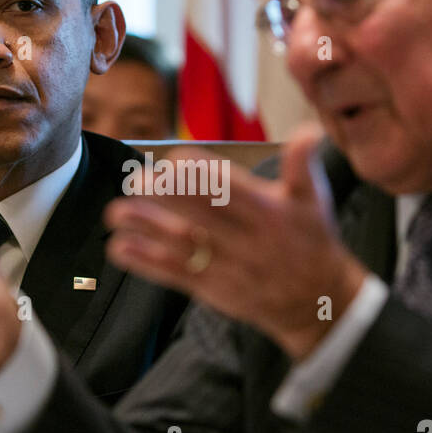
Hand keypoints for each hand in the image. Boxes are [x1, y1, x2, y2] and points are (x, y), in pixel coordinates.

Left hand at [105, 126, 369, 359]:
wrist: (316, 301)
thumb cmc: (312, 240)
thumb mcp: (314, 200)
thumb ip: (303, 164)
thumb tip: (310, 130)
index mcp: (268, 212)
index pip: (229, 188)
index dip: (199, 173)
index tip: (174, 161)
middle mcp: (246, 239)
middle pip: (199, 215)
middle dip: (164, 197)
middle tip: (135, 181)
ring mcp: (227, 266)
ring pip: (181, 245)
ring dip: (145, 229)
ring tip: (115, 213)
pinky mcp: (212, 289)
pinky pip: (175, 274)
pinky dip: (146, 262)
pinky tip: (120, 247)